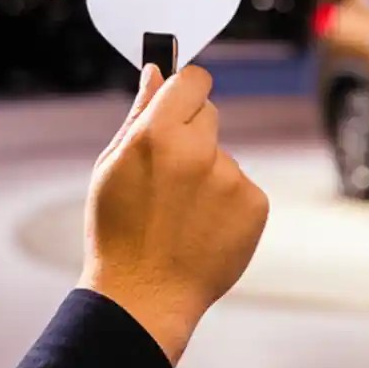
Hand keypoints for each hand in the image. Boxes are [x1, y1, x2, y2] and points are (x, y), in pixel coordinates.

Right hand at [80, 65, 269, 364]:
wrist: (145, 296)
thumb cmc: (118, 231)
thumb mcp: (112, 168)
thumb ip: (139, 114)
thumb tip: (157, 71)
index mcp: (157, 134)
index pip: (193, 80)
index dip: (187, 88)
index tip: (183, 98)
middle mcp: (199, 150)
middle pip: (210, 114)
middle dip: (192, 134)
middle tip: (169, 176)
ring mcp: (231, 178)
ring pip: (223, 157)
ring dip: (208, 175)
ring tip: (181, 215)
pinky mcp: (255, 203)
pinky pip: (242, 187)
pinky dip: (228, 203)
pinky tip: (203, 228)